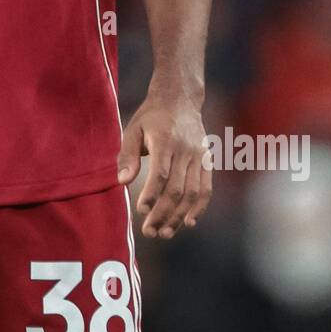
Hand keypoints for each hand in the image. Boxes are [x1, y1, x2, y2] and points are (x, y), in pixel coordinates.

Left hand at [116, 94, 211, 237]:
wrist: (180, 98)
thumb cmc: (152, 117)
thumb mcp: (133, 129)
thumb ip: (127, 155)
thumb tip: (122, 182)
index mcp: (166, 140)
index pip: (161, 173)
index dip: (151, 194)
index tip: (141, 211)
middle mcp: (186, 150)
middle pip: (177, 188)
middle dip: (163, 213)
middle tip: (150, 231)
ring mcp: (200, 156)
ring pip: (192, 192)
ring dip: (179, 216)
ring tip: (165, 233)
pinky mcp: (208, 161)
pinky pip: (206, 188)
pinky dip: (200, 207)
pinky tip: (189, 223)